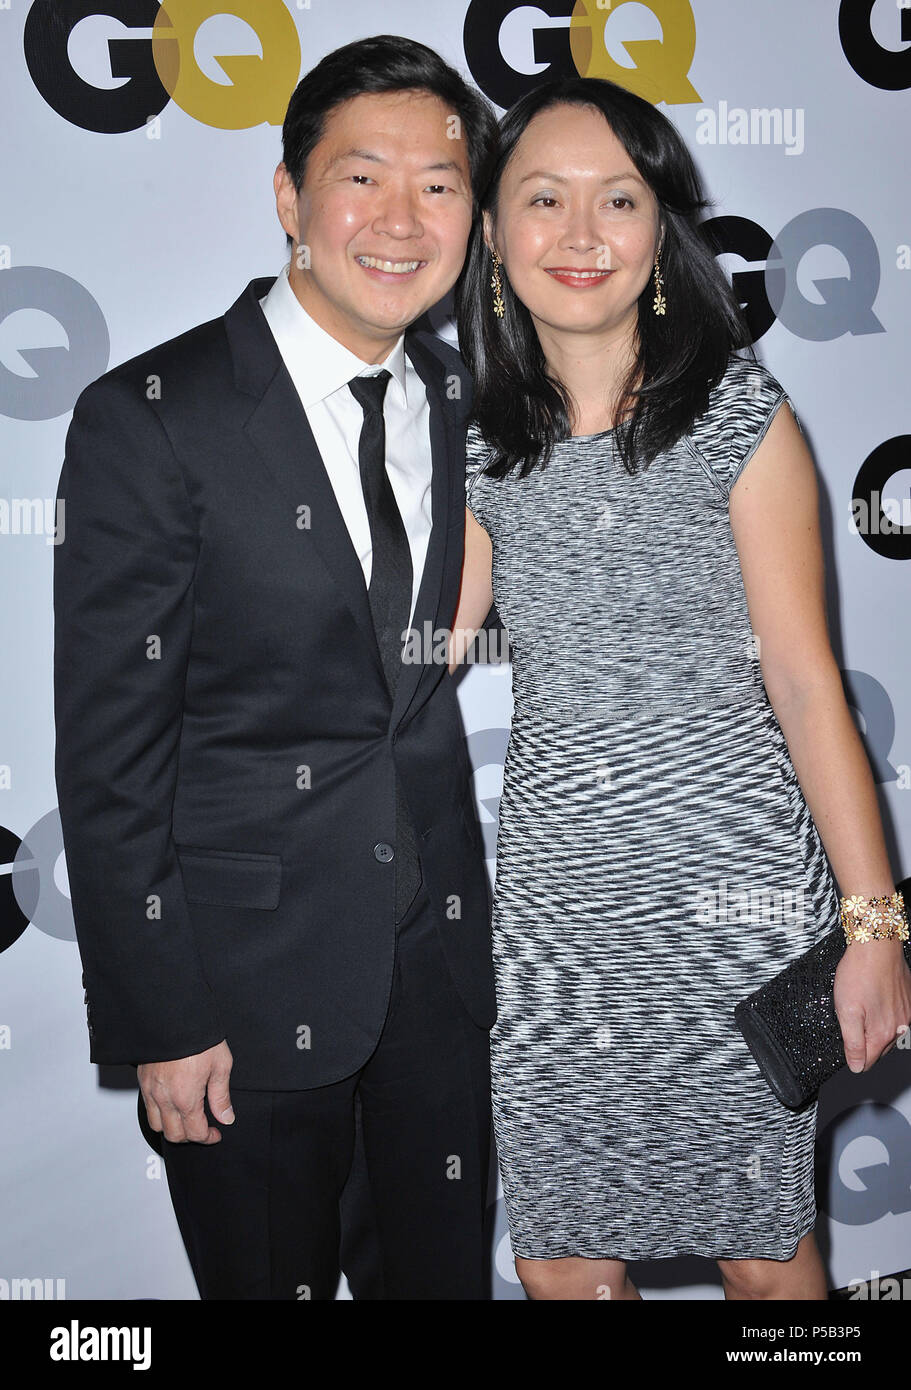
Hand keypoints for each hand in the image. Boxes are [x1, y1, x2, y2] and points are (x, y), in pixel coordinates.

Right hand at [137, 1040, 233, 1143]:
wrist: (175, 1016)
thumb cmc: (199, 1037)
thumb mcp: (221, 1065)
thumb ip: (221, 1096)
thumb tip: (226, 1117)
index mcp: (186, 1098)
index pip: (195, 1133)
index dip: (208, 1138)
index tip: (216, 1133)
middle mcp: (164, 1098)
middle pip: (173, 1135)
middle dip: (190, 1137)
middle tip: (203, 1128)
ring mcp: (150, 1090)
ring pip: (156, 1125)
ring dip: (172, 1127)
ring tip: (186, 1118)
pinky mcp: (142, 1081)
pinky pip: (147, 1108)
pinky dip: (159, 1113)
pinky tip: (172, 1103)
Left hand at [834, 938, 910, 1072]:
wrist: (876, 946)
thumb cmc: (859, 973)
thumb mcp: (846, 1011)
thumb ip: (853, 1043)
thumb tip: (856, 1066)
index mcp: (883, 1033)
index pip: (867, 1061)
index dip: (852, 1055)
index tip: (845, 1042)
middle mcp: (899, 1027)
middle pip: (878, 1048)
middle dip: (863, 1040)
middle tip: (850, 1019)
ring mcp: (906, 1013)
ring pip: (887, 1033)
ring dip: (874, 1027)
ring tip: (861, 1007)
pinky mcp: (908, 1001)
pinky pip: (895, 1017)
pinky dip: (883, 1014)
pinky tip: (873, 999)